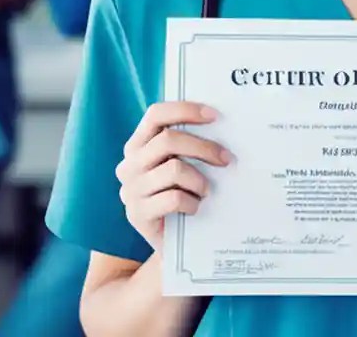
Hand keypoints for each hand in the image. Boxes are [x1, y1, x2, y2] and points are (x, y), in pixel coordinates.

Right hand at [115, 102, 230, 251]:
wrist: (172, 246)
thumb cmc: (181, 199)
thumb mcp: (180, 168)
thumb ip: (187, 148)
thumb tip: (222, 127)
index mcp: (137, 146)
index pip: (155, 115)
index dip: (184, 110)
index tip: (214, 115)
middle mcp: (129, 165)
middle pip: (168, 141)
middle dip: (203, 147)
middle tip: (226, 159)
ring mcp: (130, 190)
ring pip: (174, 169)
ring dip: (200, 180)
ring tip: (207, 191)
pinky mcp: (137, 214)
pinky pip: (173, 199)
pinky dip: (192, 202)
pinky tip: (195, 208)